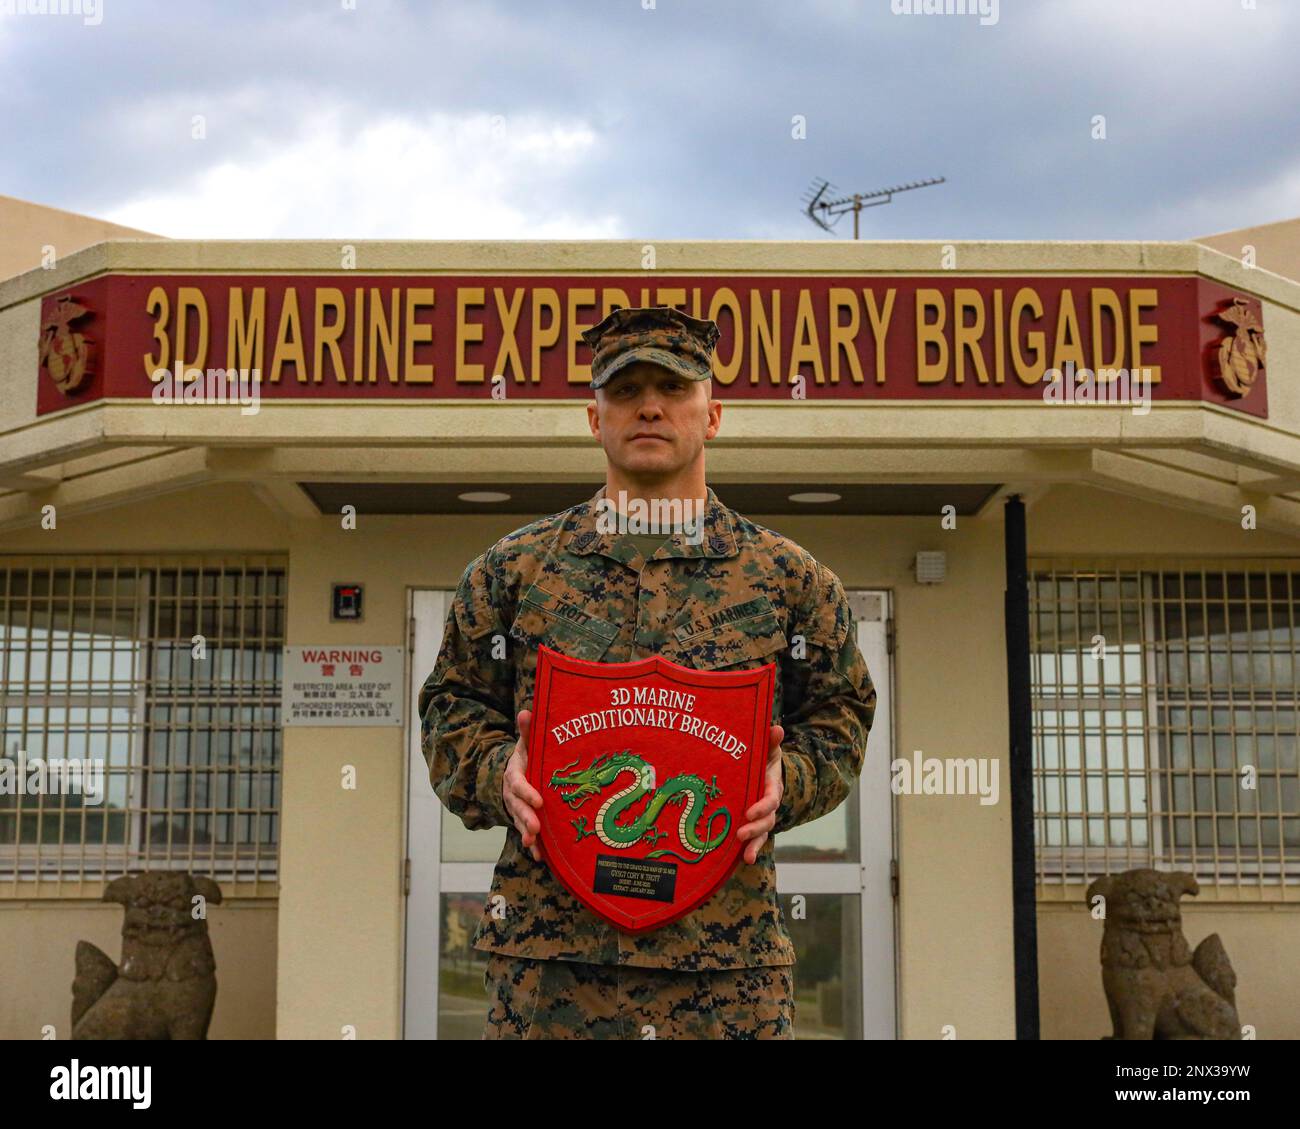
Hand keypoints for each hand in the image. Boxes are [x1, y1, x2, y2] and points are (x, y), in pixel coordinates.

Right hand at [503, 709, 543, 861]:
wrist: (511, 774)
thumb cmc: (526, 757)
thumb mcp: (526, 744)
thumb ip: (527, 730)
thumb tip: (527, 710)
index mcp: (514, 775)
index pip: (518, 785)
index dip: (527, 793)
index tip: (539, 801)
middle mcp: (513, 795)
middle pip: (518, 808)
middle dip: (526, 819)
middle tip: (535, 829)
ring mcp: (517, 809)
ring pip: (521, 823)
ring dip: (526, 834)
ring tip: (533, 845)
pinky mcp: (525, 820)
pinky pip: (527, 834)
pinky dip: (533, 847)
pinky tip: (540, 857)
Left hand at [736, 724, 783, 863]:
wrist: (763, 772)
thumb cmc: (762, 759)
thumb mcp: (767, 749)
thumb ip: (770, 741)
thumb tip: (776, 727)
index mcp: (772, 787)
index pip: (770, 799)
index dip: (762, 807)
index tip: (749, 812)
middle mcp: (769, 806)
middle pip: (767, 821)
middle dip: (755, 829)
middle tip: (741, 834)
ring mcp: (762, 817)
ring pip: (762, 834)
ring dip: (754, 844)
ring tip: (746, 856)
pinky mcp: (753, 825)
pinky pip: (754, 840)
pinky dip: (750, 850)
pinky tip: (743, 860)